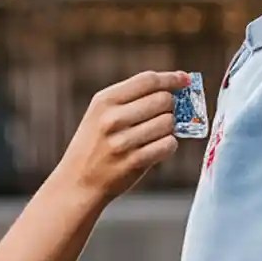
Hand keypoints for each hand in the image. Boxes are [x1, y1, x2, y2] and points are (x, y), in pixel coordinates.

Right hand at [58, 71, 188, 202]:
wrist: (78, 182)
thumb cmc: (95, 144)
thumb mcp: (100, 113)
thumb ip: (131, 98)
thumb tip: (175, 86)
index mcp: (104, 101)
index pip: (148, 80)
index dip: (171, 78)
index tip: (184, 80)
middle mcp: (112, 118)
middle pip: (163, 99)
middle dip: (169, 106)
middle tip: (162, 115)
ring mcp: (122, 141)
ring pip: (168, 122)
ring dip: (169, 128)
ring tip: (155, 134)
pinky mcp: (134, 162)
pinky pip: (168, 145)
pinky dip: (168, 145)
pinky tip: (157, 147)